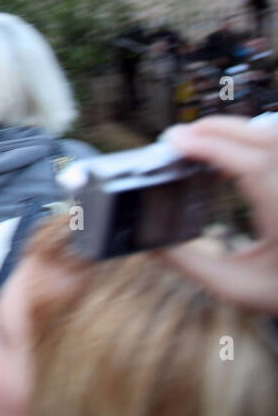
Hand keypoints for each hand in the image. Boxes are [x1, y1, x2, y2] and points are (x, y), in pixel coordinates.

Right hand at [161, 115, 277, 314]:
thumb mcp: (234, 287)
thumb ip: (190, 265)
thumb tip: (150, 245)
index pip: (252, 167)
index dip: (212, 148)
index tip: (176, 143)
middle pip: (264, 140)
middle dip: (218, 129)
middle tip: (177, 135)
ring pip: (272, 137)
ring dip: (233, 131)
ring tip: (198, 139)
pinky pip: (273, 148)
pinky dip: (247, 141)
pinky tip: (225, 155)